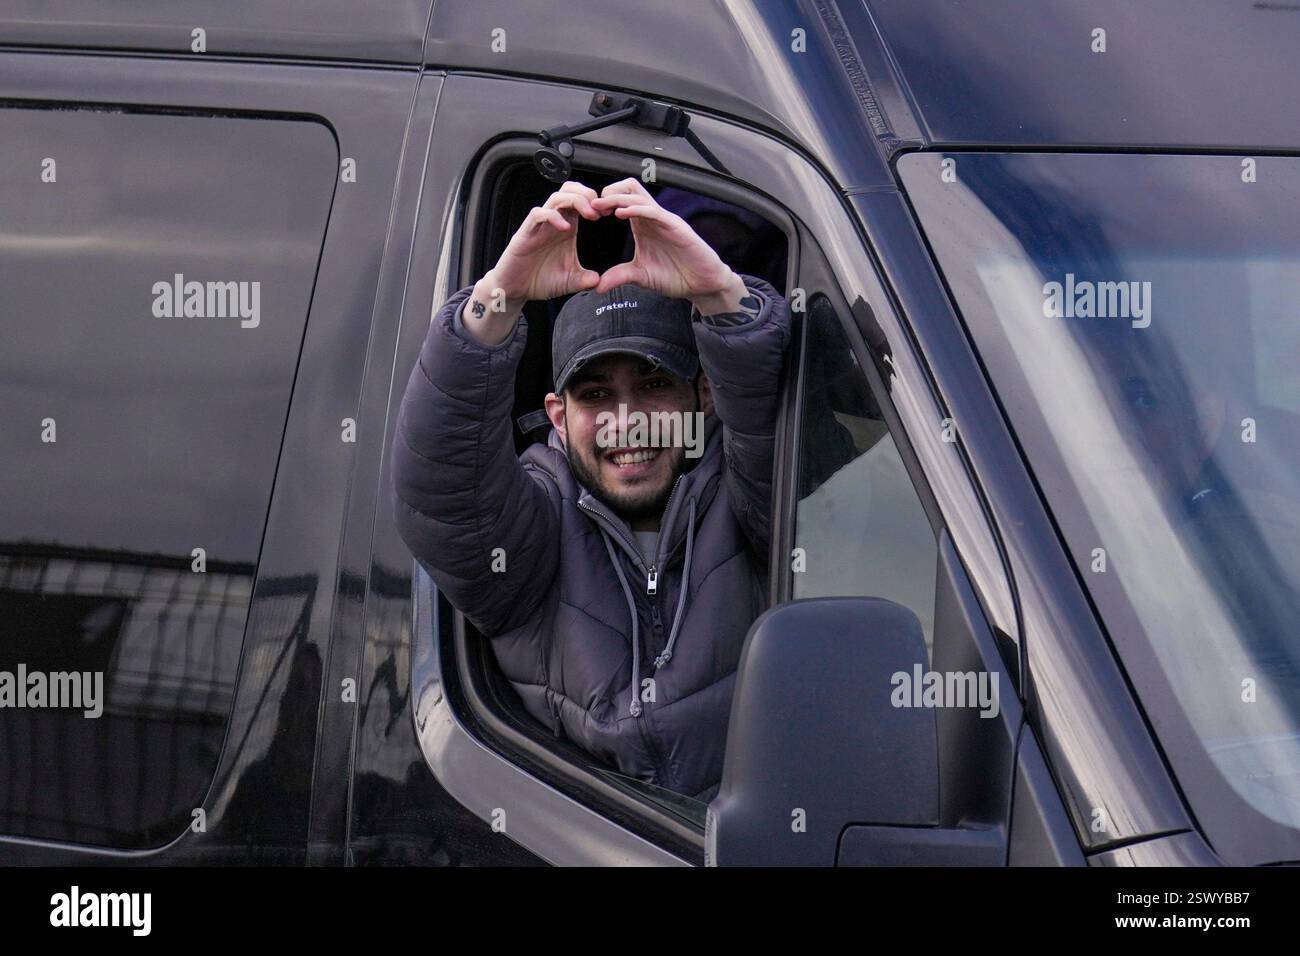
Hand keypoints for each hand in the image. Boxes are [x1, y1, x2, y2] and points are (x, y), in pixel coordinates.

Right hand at [488, 181, 604, 301]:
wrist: (515, 290)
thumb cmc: (540, 280)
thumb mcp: (570, 281)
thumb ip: (585, 280)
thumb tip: (599, 281)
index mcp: (566, 227)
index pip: (581, 200)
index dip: (597, 202)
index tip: (610, 213)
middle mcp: (553, 222)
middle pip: (569, 190)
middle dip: (587, 194)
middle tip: (601, 210)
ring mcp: (539, 226)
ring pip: (556, 197)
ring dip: (575, 201)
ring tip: (590, 215)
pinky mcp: (525, 233)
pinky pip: (538, 214)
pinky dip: (552, 216)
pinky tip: (565, 228)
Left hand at [590, 178, 740, 305]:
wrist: (702, 284)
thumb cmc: (676, 275)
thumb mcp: (640, 276)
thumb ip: (620, 276)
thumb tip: (598, 286)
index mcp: (642, 225)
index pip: (621, 201)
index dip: (603, 203)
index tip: (588, 214)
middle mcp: (652, 218)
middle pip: (628, 188)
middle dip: (608, 193)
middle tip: (592, 207)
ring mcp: (664, 220)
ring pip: (639, 195)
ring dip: (617, 198)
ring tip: (600, 206)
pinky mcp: (675, 226)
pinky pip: (653, 211)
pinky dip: (636, 209)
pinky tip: (621, 214)